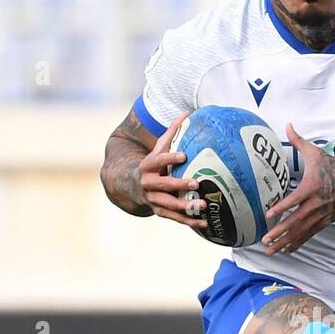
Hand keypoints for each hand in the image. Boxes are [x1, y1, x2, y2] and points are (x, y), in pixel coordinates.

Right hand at [136, 114, 207, 230]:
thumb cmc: (152, 163)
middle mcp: (148, 184)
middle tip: (196, 182)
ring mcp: (152, 199)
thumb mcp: (158, 147)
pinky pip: (174, 218)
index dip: (170, 158)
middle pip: (163, 185)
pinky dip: (189, 221)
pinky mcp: (159, 211)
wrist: (130, 185)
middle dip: (179, 184)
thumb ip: (172, 131)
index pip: (158, 161)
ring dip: (185, 206)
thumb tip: (188, 111)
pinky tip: (204, 222)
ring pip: (168, 205)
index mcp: (148, 166)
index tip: (184, 156)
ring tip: (203, 205)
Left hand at [262, 122, 334, 255]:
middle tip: (265, 240)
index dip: (281, 208)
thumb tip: (287, 124)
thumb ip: (299, 141)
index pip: (294, 200)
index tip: (268, 215)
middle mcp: (315, 205)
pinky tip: (286, 251)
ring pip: (300, 232)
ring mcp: (319, 216)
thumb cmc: (334, 168)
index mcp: (311, 188)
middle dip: (279, 232)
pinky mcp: (324, 223)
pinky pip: (308, 236)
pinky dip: (297, 244)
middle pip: (295, 221)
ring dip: (284, 243)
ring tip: (270, 251)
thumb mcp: (317, 154)